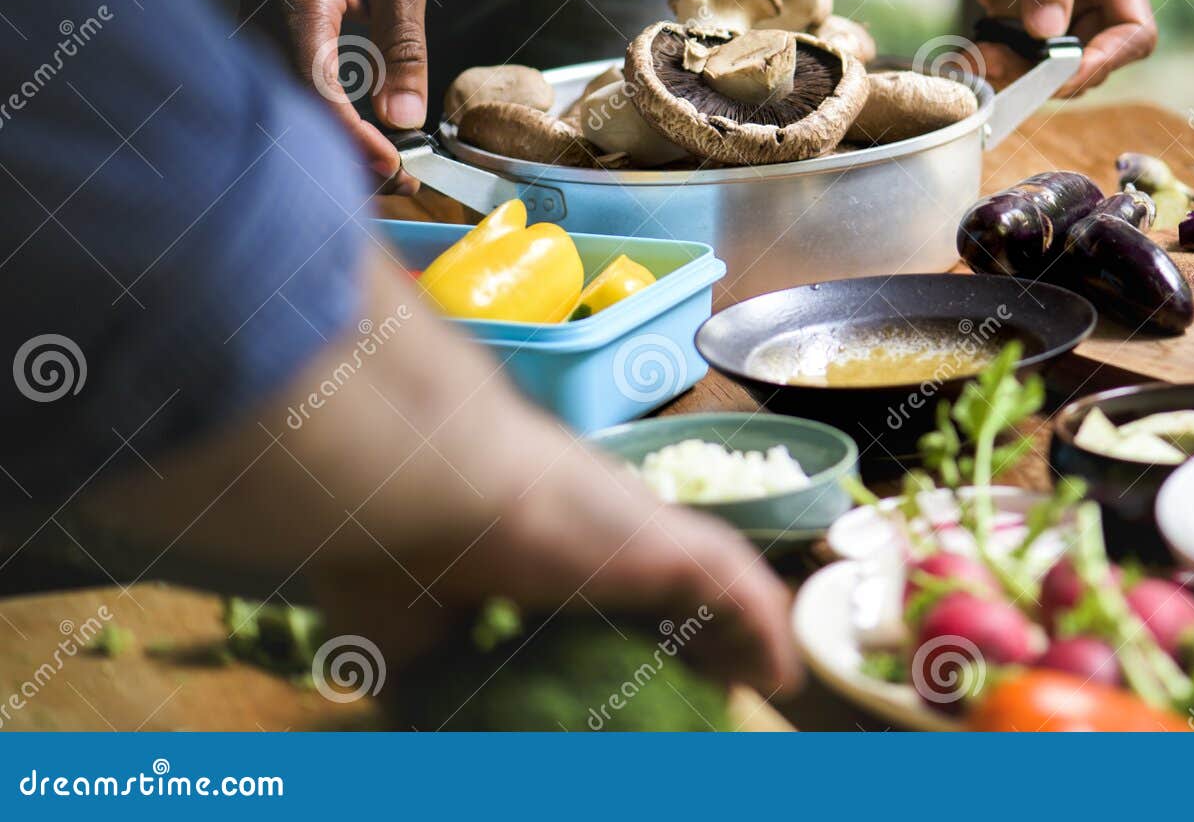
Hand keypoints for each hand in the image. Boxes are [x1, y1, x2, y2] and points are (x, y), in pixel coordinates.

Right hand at [79, 260, 799, 694]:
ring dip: (735, 630)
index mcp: (530, 549)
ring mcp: (636, 531)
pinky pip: (738, 588)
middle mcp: (594, 532)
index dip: (615, 636)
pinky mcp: (669, 542)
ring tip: (755, 681)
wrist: (420, 488)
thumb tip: (433, 728)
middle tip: (705, 692)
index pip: (590, 597)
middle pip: (661, 587)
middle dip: (686, 636)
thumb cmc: (391, 551)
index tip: (626, 684)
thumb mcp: (403, 639)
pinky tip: (779, 674)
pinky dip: (761, 628)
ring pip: (709, 580)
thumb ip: (433, 679)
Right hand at [257, 0, 429, 188]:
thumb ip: (405, 44)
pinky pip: (290, 106)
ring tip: (396, 175)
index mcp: (298, 11)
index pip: (317, 91)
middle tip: (407, 185)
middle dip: (352, 163)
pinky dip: (328, 134)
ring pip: (291, 122)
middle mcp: (265, 36)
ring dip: (340, 155)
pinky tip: (368, 148)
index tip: (396, 163)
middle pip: (299, 122)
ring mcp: (255, 48)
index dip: (353, 137)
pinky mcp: (261, 57)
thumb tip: (407, 117)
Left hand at [928, 0, 1156, 94]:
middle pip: (1090, 61)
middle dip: (1054, 77)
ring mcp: (1049, 4)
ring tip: (980, 63)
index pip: (1133, 34)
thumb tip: (1049, 32)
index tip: (1063, 70)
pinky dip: (993, 65)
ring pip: (1047, 66)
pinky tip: (967, 58)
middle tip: (1009, 70)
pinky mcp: (1012, 10)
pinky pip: (1012, 54)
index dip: (1106, 60)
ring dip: (1017, 76)